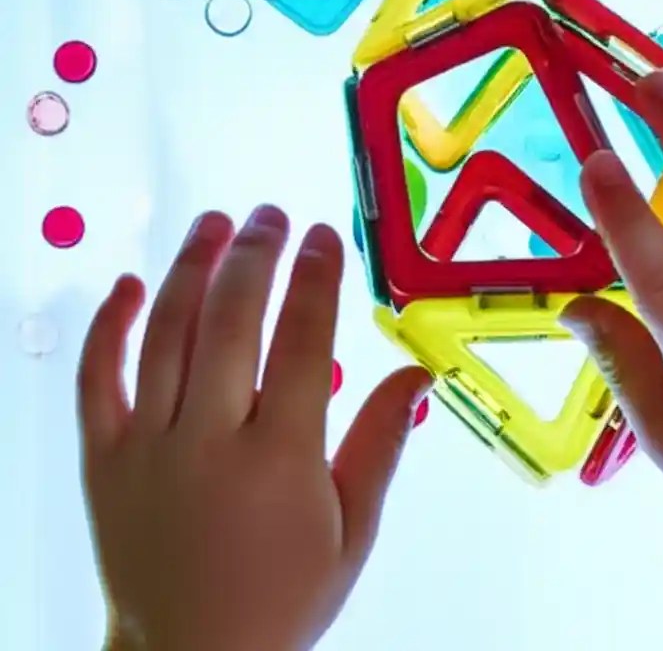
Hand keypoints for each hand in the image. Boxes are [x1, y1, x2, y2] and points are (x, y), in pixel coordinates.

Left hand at [77, 207, 431, 650]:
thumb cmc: (284, 598)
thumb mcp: (352, 531)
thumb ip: (380, 444)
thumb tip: (415, 370)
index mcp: (281, 459)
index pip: (302, 340)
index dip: (316, 277)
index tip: (325, 234)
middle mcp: (209, 441)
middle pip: (232, 321)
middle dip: (256, 255)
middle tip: (271, 214)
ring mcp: (147, 447)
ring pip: (166, 335)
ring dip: (191, 269)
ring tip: (215, 224)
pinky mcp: (101, 461)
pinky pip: (95, 379)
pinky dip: (108, 327)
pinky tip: (128, 284)